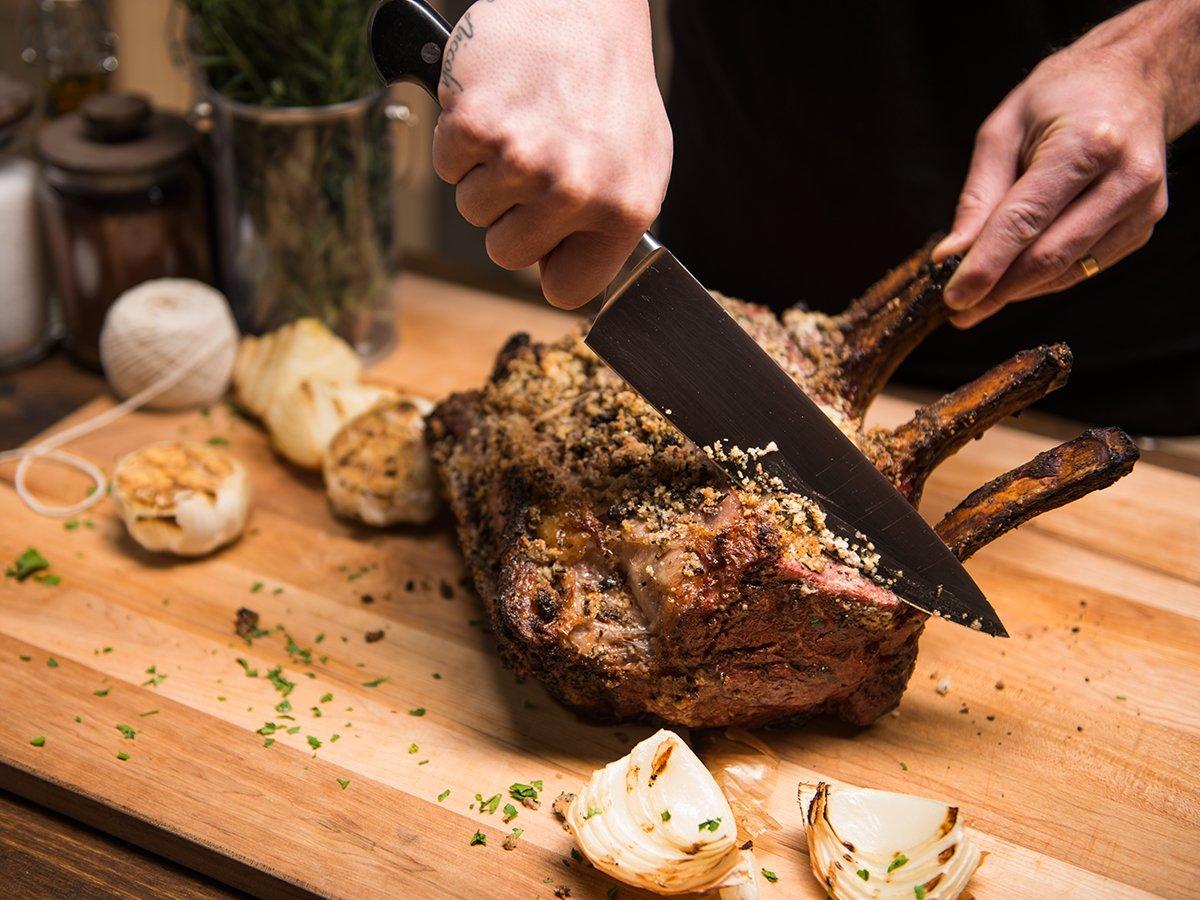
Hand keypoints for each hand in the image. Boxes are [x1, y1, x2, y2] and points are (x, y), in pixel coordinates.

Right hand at [432, 0, 671, 308]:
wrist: (582, 3)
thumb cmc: (609, 86)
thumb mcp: (640, 163)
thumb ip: (609, 227)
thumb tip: (564, 277)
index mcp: (623, 209)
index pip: (568, 291)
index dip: (550, 265)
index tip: (549, 243)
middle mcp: (575, 190)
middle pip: (506, 255)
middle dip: (510, 218)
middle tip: (533, 168)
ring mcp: (523, 159)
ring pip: (471, 211)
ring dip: (485, 175)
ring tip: (521, 127)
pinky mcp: (476, 125)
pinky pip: (447, 166)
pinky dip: (460, 140)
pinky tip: (497, 107)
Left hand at [932, 3, 1193, 327]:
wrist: (1133, 79)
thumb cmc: (1060, 98)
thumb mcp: (1003, 131)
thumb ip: (978, 197)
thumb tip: (952, 256)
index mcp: (1088, 143)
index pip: (1025, 221)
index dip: (986, 265)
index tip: (953, 297)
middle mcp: (1125, 177)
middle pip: (1050, 255)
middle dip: (998, 290)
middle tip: (958, 311)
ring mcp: (1143, 205)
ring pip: (1068, 271)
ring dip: (1019, 291)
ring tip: (978, 298)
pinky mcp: (1145, 224)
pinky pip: (1086, 267)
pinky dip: (1046, 279)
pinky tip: (1016, 277)